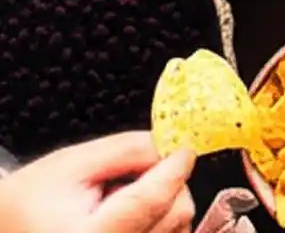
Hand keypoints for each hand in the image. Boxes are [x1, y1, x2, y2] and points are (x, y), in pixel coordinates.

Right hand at [0, 132, 195, 232]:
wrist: (8, 229)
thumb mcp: (71, 163)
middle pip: (175, 213)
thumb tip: (170, 144)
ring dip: (165, 202)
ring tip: (120, 198)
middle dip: (168, 182)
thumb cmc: (30, 202)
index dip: (174, 169)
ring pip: (179, 226)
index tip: (184, 148)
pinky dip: (161, 219)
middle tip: (137, 171)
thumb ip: (126, 150)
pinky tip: (130, 214)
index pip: (152, 200)